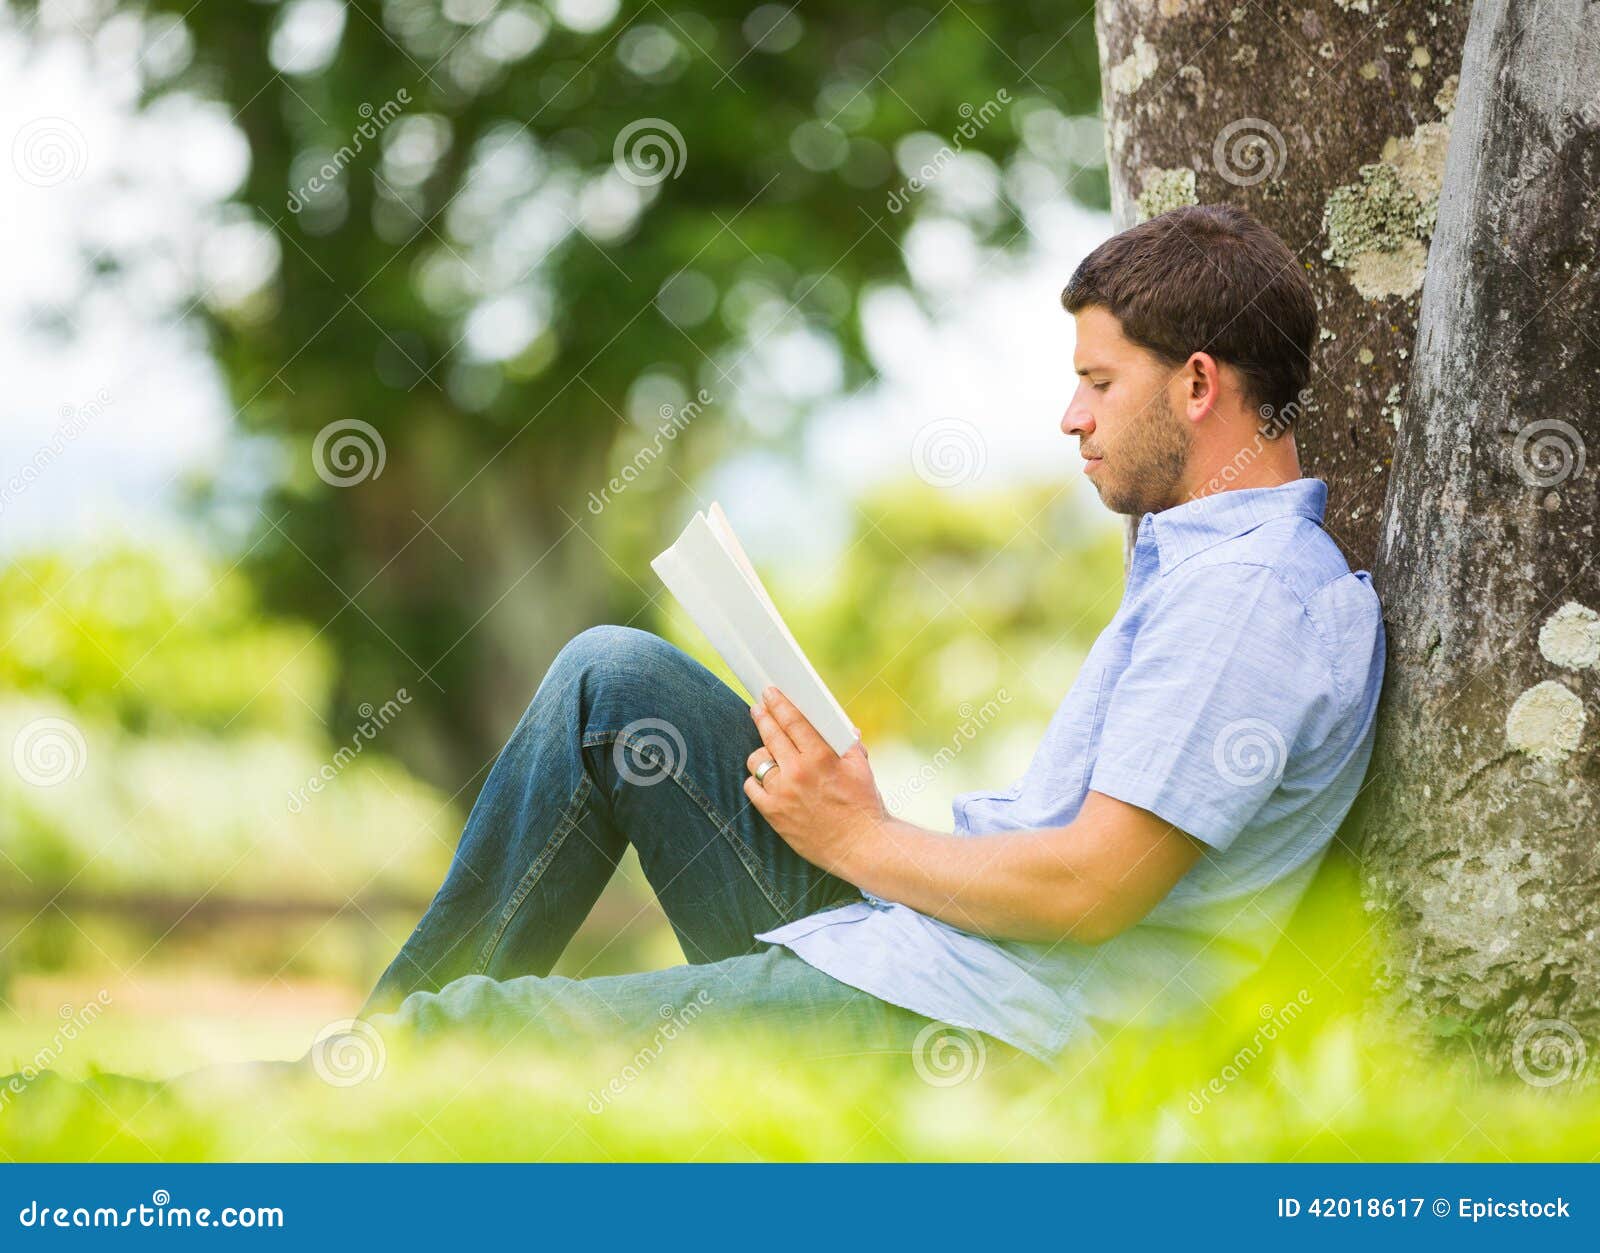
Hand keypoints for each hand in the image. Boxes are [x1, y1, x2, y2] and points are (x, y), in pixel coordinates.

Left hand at [743, 686, 885, 876]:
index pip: (792, 720)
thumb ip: (849, 743)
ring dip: (761, 752)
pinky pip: (752, 787)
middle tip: (758, 708)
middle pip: (771, 734)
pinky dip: (756, 781)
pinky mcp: (773, 813)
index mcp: (821, 756)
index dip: (778, 703)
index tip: (769, 692)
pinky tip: (763, 778)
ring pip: (757, 760)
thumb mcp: (861, 767)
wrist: (860, 847)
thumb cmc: (863, 805)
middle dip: (762, 716)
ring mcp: (783, 793)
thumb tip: (843, 727)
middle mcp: (798, 772)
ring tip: (765, 749)